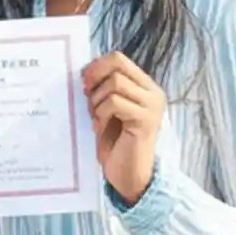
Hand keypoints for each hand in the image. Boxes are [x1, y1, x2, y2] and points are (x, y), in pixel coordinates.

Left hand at [82, 52, 164, 205]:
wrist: (128, 176)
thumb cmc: (115, 144)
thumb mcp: (108, 110)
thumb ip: (103, 89)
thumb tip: (84, 71)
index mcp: (144, 87)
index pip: (118, 59)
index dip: (96, 65)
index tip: (83, 81)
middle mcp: (152, 93)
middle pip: (117, 65)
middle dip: (95, 78)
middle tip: (86, 95)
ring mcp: (152, 105)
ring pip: (115, 83)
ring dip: (97, 100)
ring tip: (96, 118)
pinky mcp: (146, 120)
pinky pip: (115, 102)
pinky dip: (101, 113)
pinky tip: (100, 127)